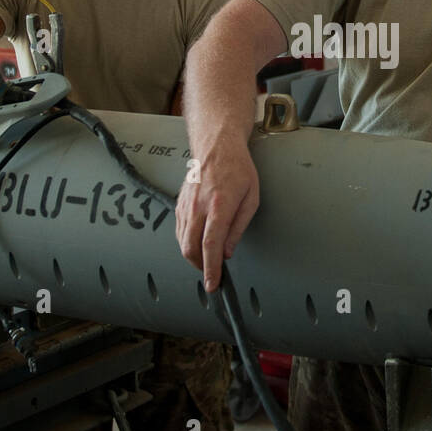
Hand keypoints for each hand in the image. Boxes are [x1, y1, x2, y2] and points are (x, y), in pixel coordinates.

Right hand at [175, 142, 260, 292]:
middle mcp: (199, 207)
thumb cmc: (237, 169)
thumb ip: (239, 228)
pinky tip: (198, 244)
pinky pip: (179, 231)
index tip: (212, 284)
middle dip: (200, 267)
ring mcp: (186, 206)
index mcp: (219, 206)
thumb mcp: (251, 199)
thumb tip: (228, 251)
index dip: (211, 269)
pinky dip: (187, 243)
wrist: (216, 146)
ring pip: (182, 242)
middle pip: (191, 248)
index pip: (211, 246)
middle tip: (212, 274)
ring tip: (207, 260)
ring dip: (193, 257)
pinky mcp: (180, 205)